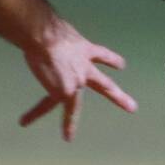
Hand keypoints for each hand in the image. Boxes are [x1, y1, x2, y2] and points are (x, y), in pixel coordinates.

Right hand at [18, 20, 137, 140]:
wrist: (46, 37)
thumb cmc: (46, 27)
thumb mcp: (54, 29)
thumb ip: (49, 34)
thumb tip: (32, 28)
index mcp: (82, 48)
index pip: (100, 55)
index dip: (111, 60)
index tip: (122, 66)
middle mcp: (83, 67)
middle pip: (103, 83)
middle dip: (117, 96)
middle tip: (132, 108)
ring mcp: (76, 82)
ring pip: (75, 104)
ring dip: (69, 122)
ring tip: (68, 137)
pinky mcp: (65, 93)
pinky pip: (53, 108)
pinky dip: (45, 117)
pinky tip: (38, 126)